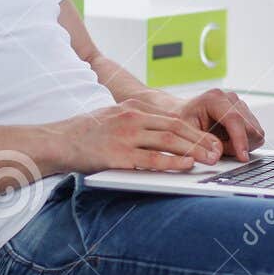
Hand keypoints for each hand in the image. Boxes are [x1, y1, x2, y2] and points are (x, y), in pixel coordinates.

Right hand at [54, 99, 224, 173]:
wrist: (55, 140)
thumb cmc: (84, 134)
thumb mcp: (112, 118)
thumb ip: (135, 123)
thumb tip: (160, 136)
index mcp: (132, 108)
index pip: (171, 119)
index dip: (195, 130)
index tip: (212, 140)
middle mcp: (131, 117)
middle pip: (175, 127)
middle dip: (201, 140)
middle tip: (218, 151)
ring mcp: (124, 135)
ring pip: (168, 140)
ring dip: (193, 150)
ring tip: (210, 159)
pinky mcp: (117, 154)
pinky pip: (151, 159)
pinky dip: (172, 162)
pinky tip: (186, 166)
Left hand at [168, 86, 265, 161]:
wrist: (184, 113)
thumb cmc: (183, 120)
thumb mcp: (186, 132)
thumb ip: (202, 143)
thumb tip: (217, 155)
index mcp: (215, 99)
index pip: (234, 119)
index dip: (240, 140)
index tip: (242, 156)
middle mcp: (231, 99)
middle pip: (249, 127)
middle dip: (238, 145)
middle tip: (220, 150)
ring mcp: (240, 105)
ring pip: (255, 132)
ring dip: (241, 144)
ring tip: (222, 143)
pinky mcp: (246, 114)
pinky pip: (255, 134)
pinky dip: (244, 142)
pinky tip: (229, 140)